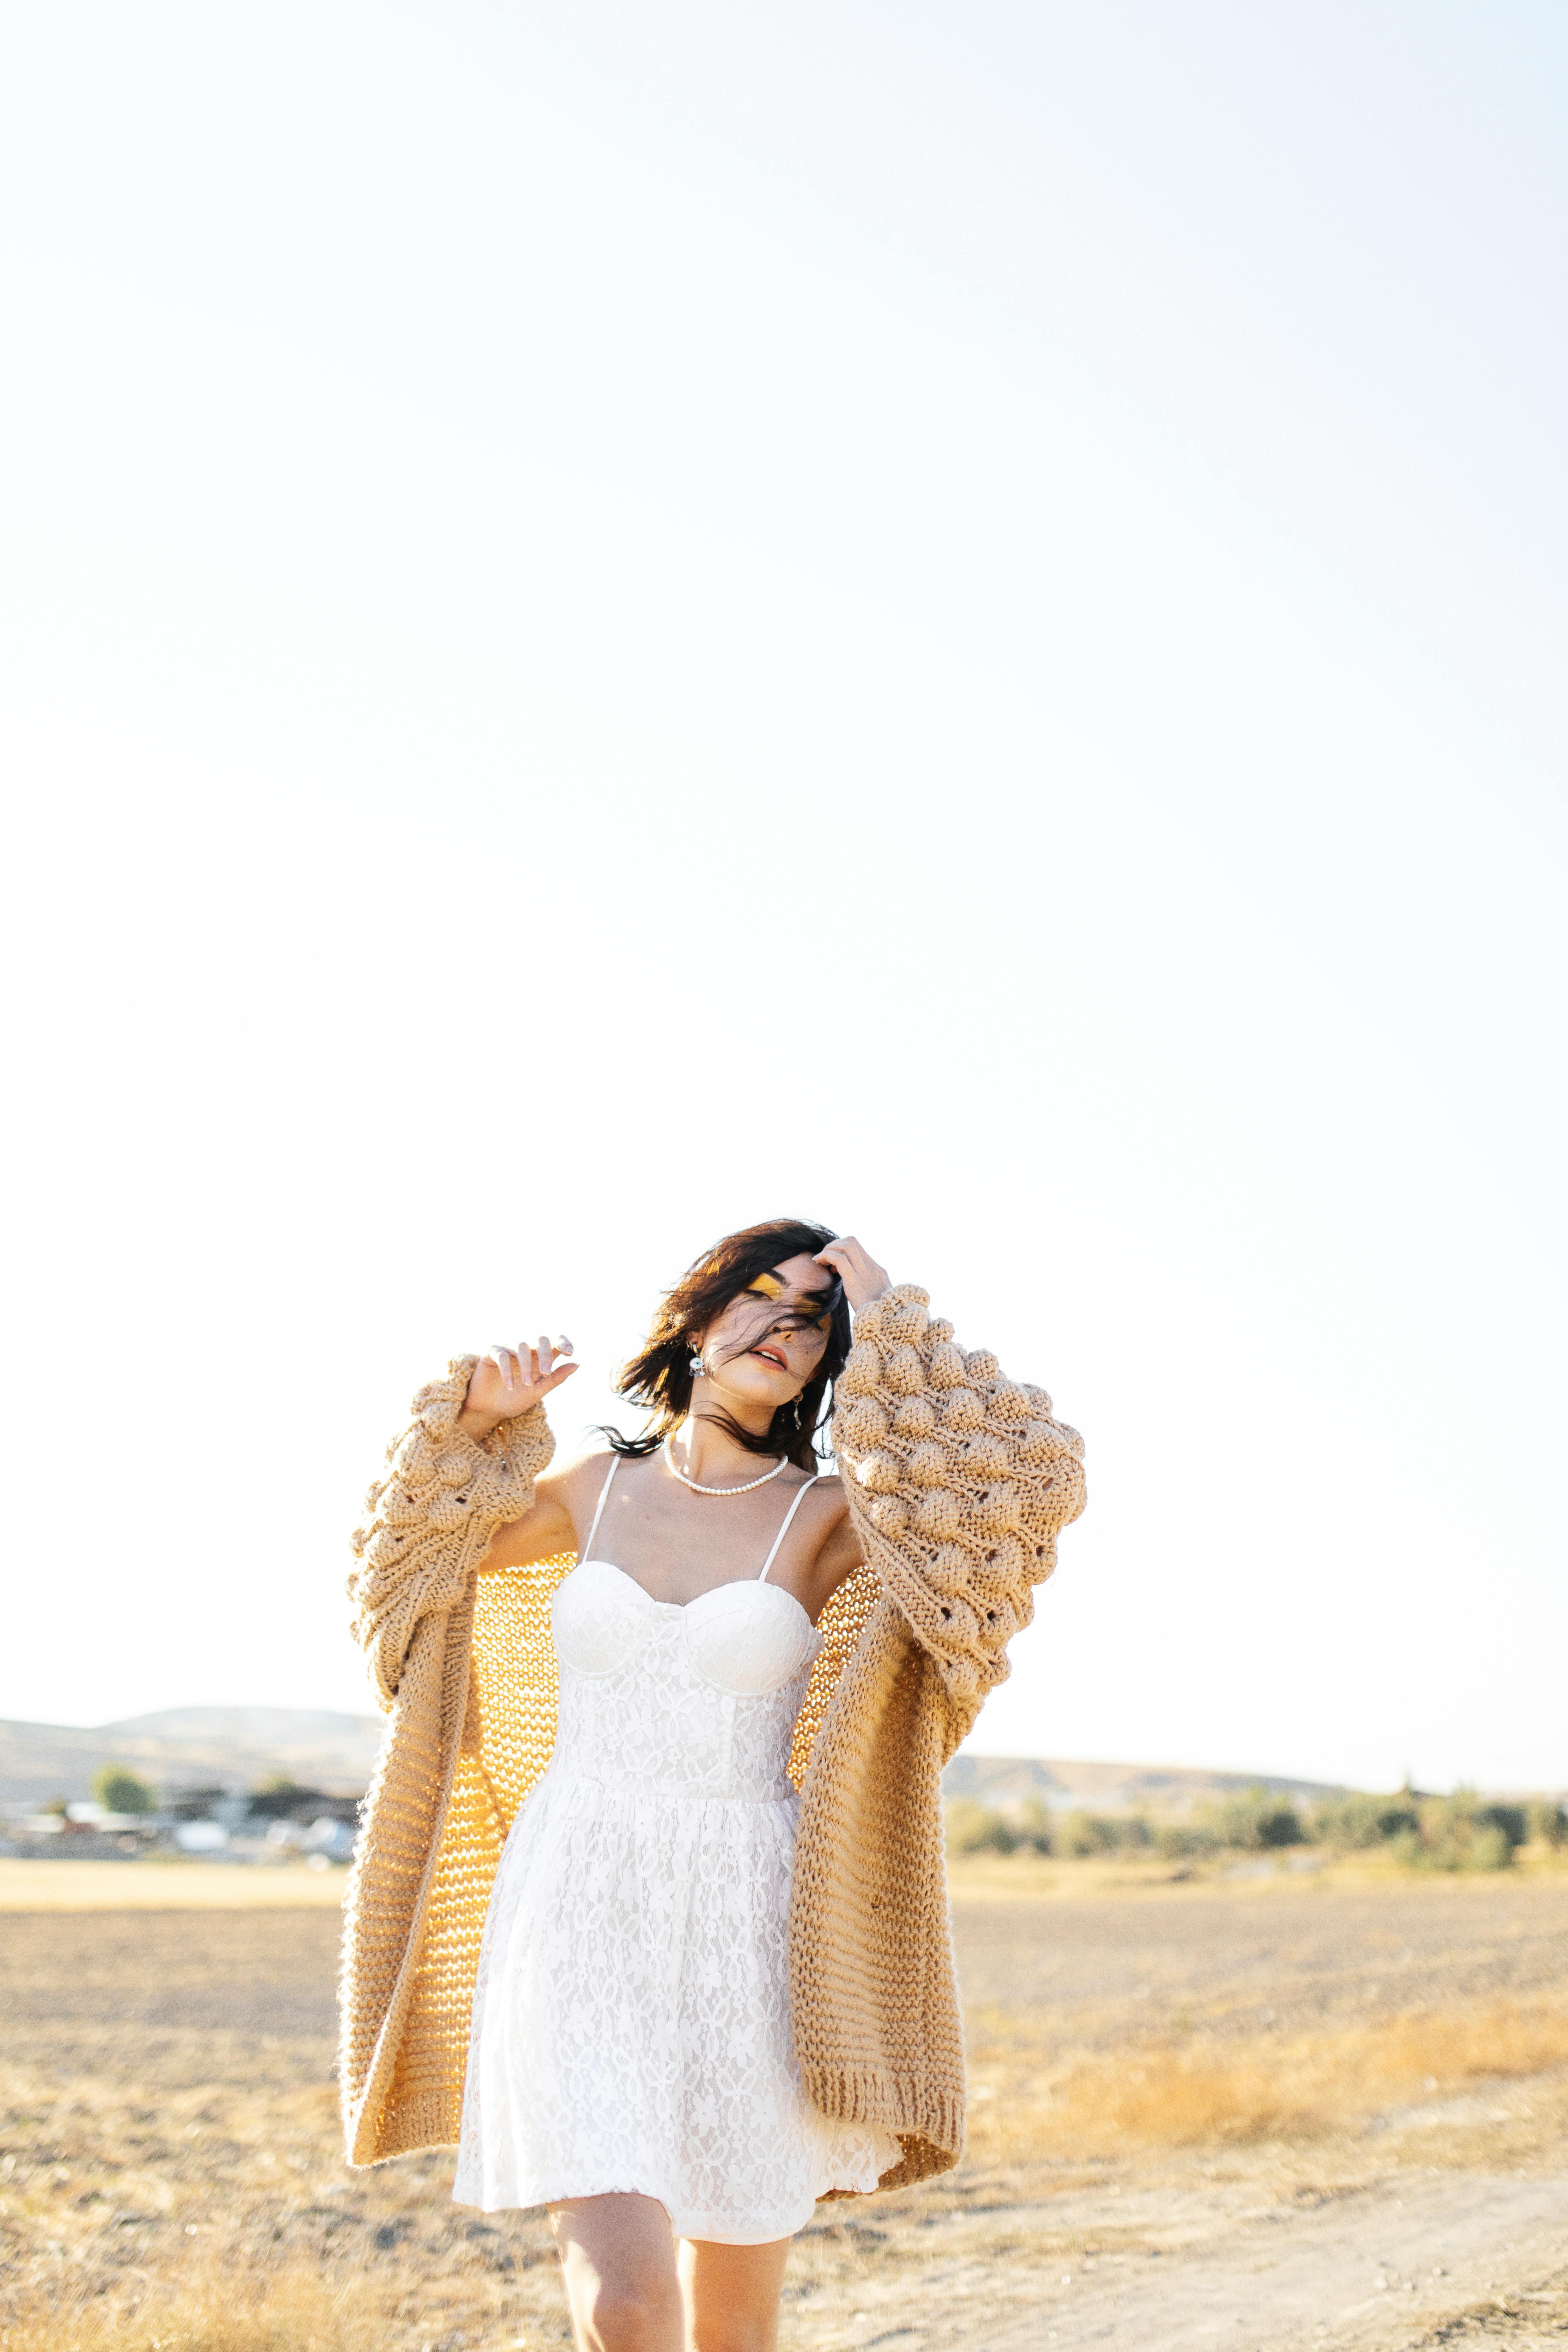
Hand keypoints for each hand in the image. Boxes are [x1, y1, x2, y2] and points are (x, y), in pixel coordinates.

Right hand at [460, 1335, 577, 1437]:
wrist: (489, 1409)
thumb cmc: (515, 1399)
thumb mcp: (538, 1391)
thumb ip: (556, 1378)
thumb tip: (577, 1364)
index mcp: (540, 1357)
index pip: (555, 1341)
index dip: (563, 1342)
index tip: (569, 1353)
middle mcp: (526, 1350)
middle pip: (540, 1339)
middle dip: (545, 1354)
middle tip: (546, 1372)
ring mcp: (508, 1350)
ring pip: (522, 1346)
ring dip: (526, 1365)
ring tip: (527, 1385)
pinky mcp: (491, 1353)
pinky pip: (501, 1355)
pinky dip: (507, 1369)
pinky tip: (509, 1385)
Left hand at [813, 1236, 890, 1313]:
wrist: (887, 1325)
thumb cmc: (880, 1317)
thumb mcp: (879, 1300)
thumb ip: (870, 1291)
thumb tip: (859, 1291)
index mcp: (878, 1271)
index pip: (858, 1249)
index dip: (842, 1251)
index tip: (833, 1265)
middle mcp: (873, 1268)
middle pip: (851, 1242)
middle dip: (834, 1246)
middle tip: (824, 1260)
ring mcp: (865, 1273)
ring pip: (846, 1245)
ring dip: (829, 1249)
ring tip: (820, 1261)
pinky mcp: (855, 1281)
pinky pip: (839, 1259)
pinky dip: (825, 1256)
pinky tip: (817, 1262)